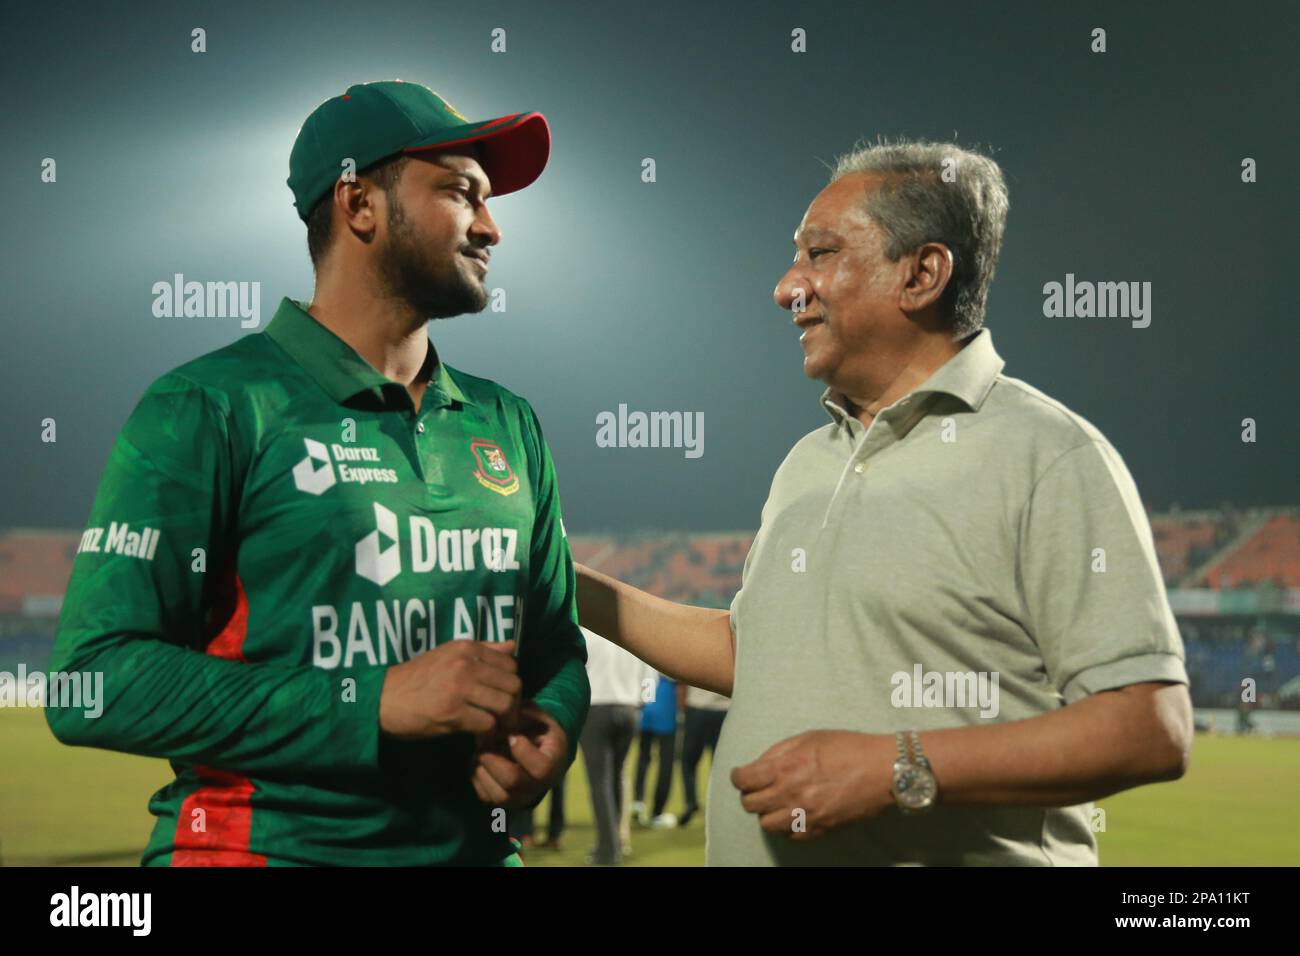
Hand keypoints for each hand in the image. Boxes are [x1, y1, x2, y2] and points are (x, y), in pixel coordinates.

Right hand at [379, 640, 520, 739]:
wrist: (382, 699)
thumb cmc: (415, 679)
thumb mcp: (447, 655)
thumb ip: (482, 650)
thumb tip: (512, 646)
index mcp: (466, 647)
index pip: (511, 663)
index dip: (512, 684)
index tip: (505, 698)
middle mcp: (466, 664)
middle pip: (513, 685)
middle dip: (514, 705)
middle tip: (505, 718)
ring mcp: (460, 688)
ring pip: (505, 705)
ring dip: (504, 721)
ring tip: (496, 729)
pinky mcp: (453, 713)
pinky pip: (487, 724)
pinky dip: (488, 734)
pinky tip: (480, 737)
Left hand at [470, 701, 567, 809]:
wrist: (537, 745)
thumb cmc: (536, 726)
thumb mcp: (534, 715)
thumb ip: (519, 718)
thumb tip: (496, 727)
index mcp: (554, 763)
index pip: (541, 768)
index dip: (522, 751)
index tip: (511, 735)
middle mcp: (540, 787)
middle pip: (512, 782)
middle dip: (493, 758)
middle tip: (485, 741)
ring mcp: (521, 798)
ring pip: (497, 794)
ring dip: (483, 769)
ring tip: (482, 750)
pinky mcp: (503, 803)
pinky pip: (485, 796)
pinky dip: (477, 777)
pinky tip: (480, 760)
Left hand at [730, 730, 895, 839]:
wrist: (884, 770)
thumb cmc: (849, 747)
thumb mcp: (810, 737)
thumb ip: (779, 751)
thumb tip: (759, 764)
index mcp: (786, 767)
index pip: (743, 780)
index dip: (738, 776)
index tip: (742, 775)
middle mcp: (791, 794)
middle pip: (750, 805)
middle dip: (750, 794)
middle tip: (760, 787)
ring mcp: (805, 815)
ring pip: (767, 824)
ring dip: (768, 812)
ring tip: (778, 802)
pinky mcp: (820, 829)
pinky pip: (791, 836)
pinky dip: (788, 826)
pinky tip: (795, 813)